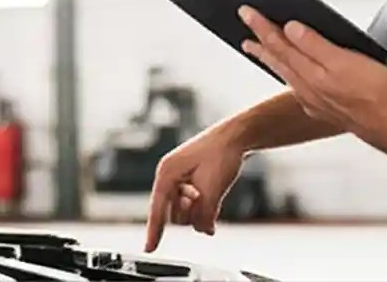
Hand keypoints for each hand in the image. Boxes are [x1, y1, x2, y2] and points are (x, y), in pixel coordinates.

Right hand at [143, 125, 245, 251]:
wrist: (237, 137)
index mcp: (168, 173)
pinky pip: (195, 209)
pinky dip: (205, 211)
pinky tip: (214, 204)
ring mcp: (181, 181)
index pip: (157, 208)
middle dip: (191, 212)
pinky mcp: (192, 185)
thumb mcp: (213, 187)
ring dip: (200, 211)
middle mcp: (171, 178)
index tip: (149, 249)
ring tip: (210, 193)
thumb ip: (205, 212)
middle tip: (202, 194)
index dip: (153, 230)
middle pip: (174, 215)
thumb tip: (205, 230)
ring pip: (186, 214)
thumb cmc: (221, 154)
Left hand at [238, 5, 386, 151]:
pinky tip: (290, 75)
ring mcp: (315, 100)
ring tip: (257, 48)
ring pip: (286, 73)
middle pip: (278, 58)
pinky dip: (288, 75)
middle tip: (244, 25)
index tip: (247, 11)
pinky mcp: (326, 109)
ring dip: (270, 58)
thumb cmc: (378, 95)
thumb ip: (315, 45)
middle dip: (260, 40)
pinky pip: (298, 87)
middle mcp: (308, 89)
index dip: (262, 25)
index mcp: (310, 74)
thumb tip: (290, 28)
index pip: (279, 43)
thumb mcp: (346, 62)